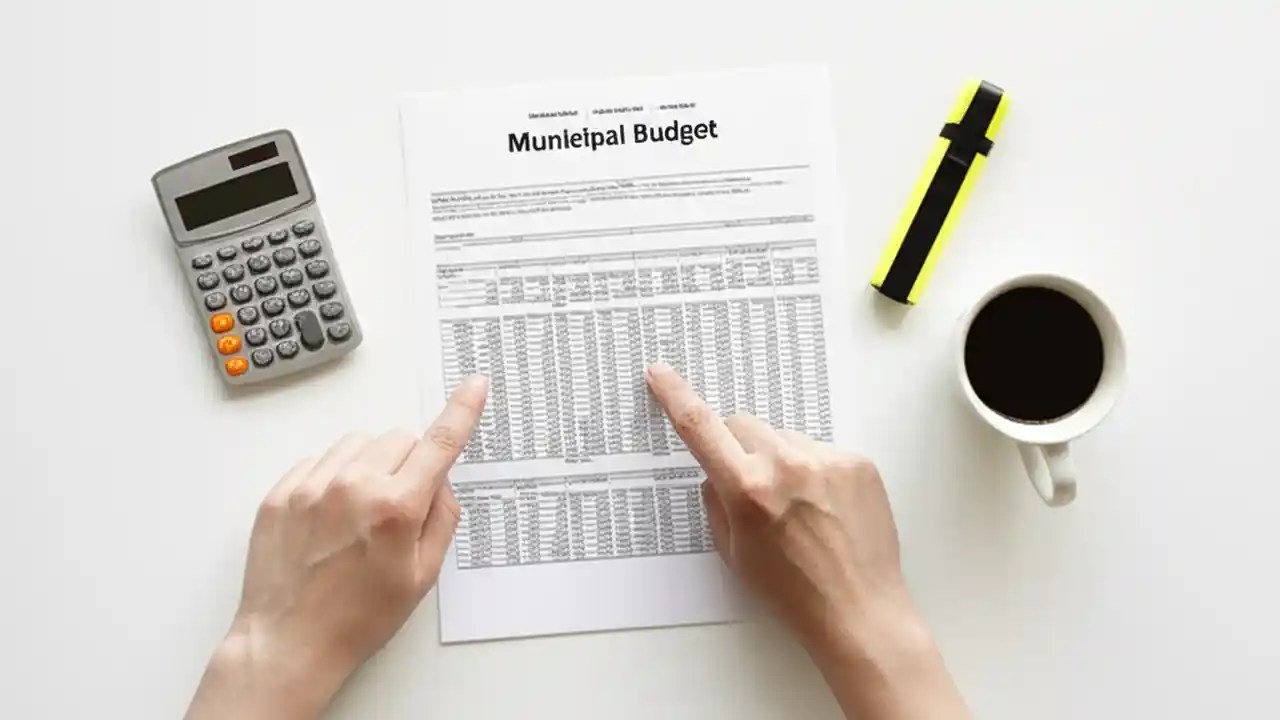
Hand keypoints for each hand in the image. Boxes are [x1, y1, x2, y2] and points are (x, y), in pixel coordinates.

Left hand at [186, 375, 488, 719]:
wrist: (289, 642)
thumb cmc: (357, 618)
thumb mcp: (422, 576)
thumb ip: (442, 520)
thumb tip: (441, 483)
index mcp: (395, 508)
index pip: (440, 444)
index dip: (462, 411)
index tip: (475, 386)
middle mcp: (353, 486)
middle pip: (399, 438)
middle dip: (409, 462)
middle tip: (400, 506)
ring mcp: (311, 486)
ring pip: (358, 443)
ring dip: (370, 464)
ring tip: (361, 513)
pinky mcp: (280, 493)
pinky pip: (319, 460)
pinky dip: (333, 477)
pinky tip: (331, 517)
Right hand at [646, 363, 967, 719]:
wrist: (858, 610)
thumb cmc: (792, 592)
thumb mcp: (733, 552)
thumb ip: (716, 500)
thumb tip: (716, 471)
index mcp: (747, 489)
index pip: (700, 427)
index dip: (675, 396)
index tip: (660, 373)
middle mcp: (786, 464)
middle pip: (743, 424)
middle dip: (736, 445)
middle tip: (749, 483)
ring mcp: (826, 459)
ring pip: (784, 437)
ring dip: (780, 460)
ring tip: (798, 508)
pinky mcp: (857, 461)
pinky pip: (821, 451)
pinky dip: (816, 471)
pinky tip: (826, 509)